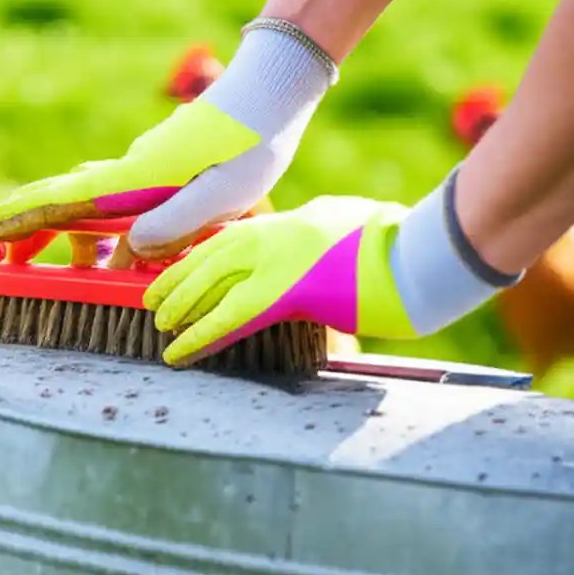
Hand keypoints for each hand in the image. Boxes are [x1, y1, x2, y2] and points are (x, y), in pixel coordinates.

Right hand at [0, 26, 335, 258]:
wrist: (272, 95)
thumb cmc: (250, 147)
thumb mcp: (222, 194)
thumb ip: (176, 223)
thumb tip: (130, 249)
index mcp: (139, 181)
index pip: (67, 200)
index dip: (25, 216)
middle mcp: (132, 172)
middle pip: (66, 201)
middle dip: (29, 225)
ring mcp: (143, 168)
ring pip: (93, 205)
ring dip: (71, 234)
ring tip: (63, 268)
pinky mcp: (159, 169)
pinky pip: (119, 202)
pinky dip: (104, 226)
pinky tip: (123, 252)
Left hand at [143, 196, 418, 366]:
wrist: (422, 254)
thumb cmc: (394, 242)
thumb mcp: (342, 225)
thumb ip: (311, 234)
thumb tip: (298, 247)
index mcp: (287, 223)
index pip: (225, 240)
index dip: (193, 260)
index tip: (170, 273)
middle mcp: (274, 237)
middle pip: (209, 260)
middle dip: (177, 282)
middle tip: (151, 302)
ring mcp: (279, 262)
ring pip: (211, 286)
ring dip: (181, 307)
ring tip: (158, 327)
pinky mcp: (288, 293)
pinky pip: (231, 318)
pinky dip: (200, 336)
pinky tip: (178, 351)